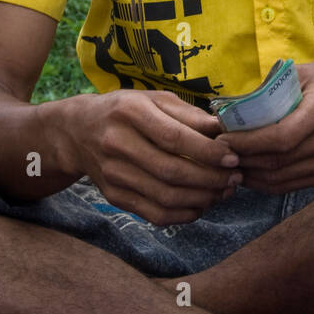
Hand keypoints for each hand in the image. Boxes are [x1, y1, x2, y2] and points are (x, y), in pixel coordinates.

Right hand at [59, 90, 240, 224]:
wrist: (78, 131)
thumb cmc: (127, 111)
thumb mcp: (154, 100)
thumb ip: (189, 115)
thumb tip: (224, 130)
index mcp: (130, 112)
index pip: (174, 137)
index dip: (207, 151)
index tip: (232, 157)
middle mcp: (117, 143)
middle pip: (171, 170)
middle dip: (211, 178)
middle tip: (235, 178)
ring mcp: (113, 173)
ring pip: (165, 196)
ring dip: (202, 198)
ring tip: (224, 191)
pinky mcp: (114, 196)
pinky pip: (154, 214)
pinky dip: (184, 214)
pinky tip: (201, 205)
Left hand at [217, 58, 313, 193]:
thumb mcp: (300, 73)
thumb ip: (267, 92)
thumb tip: (225, 114)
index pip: (282, 136)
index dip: (248, 142)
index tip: (223, 138)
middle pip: (280, 160)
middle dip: (243, 159)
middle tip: (219, 152)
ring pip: (283, 178)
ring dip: (251, 174)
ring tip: (229, 163)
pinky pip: (292, 185)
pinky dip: (266, 182)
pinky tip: (250, 171)